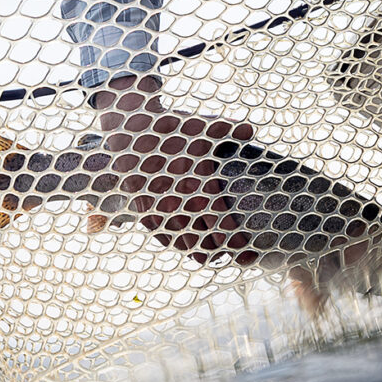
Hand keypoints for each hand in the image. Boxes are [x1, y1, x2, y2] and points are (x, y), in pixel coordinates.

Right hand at [86, 73, 256, 248]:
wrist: (131, 126)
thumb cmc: (171, 127)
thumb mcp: (205, 126)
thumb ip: (231, 130)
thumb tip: (250, 130)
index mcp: (200, 188)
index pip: (223, 228)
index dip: (237, 245)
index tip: (247, 252)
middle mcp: (179, 204)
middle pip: (204, 244)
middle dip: (220, 252)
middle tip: (233, 255)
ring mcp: (159, 209)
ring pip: (182, 244)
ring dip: (197, 250)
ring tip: (209, 253)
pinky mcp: (143, 208)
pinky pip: (161, 235)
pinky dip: (174, 242)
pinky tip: (182, 242)